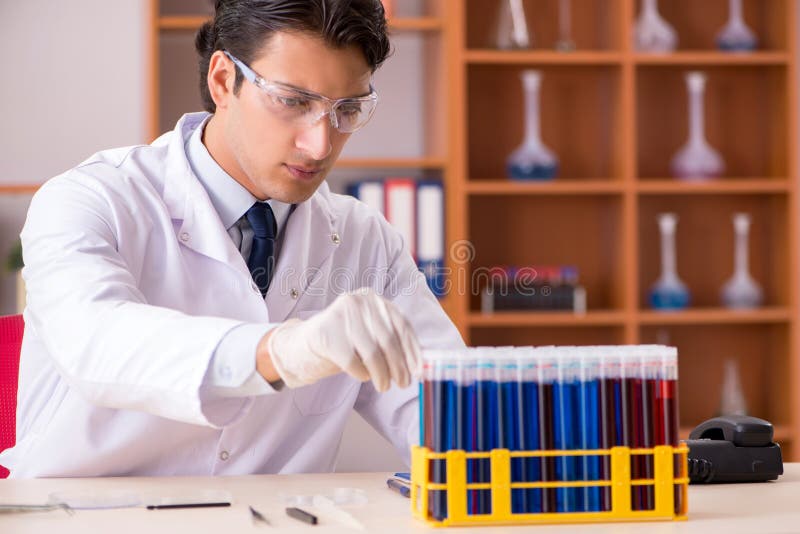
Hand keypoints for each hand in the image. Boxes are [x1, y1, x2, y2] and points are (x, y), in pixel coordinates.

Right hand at [266, 288, 420, 390]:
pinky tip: (362, 376)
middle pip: (388, 340)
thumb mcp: (371, 335)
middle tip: (402, 384)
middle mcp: (359, 301)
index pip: (401, 325)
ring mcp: (340, 315)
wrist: (303, 344)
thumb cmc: (345, 342)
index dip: (412, 350)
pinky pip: (352, 361)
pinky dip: (361, 373)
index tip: (418, 371)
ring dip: (382, 375)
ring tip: (383, 386)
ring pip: (372, 353)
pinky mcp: (326, 333)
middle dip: (398, 366)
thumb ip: (393, 343)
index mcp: (374, 300)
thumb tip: (421, 366)